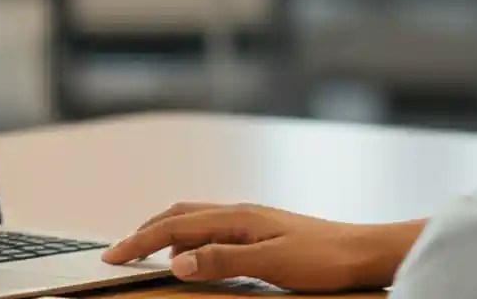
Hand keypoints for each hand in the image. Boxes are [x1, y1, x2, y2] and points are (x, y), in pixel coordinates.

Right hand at [101, 202, 424, 291]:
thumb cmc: (323, 258)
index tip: (113, 256)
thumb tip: (176, 261)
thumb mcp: (269, 264)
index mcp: (236, 217)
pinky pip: (210, 227)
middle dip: (145, 230)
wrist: (363, 251)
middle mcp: (239, 212)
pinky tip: (193, 253)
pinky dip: (188, 236)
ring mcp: (250, 219)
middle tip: (121, 252)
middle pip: (178, 214)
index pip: (174, 227)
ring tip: (148, 251)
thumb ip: (221, 260)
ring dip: (165, 231)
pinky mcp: (260, 230)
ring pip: (194, 218)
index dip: (139, 241)